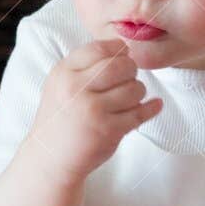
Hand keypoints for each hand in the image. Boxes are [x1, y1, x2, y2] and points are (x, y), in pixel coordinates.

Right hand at [32, 38, 162, 184]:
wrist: (50, 156)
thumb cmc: (60, 118)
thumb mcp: (60, 84)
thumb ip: (85, 66)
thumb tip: (123, 48)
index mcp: (64, 73)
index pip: (100, 48)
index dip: (118, 50)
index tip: (124, 55)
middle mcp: (77, 89)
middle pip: (121, 66)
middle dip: (131, 70)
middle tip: (129, 78)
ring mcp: (93, 110)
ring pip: (134, 89)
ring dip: (138, 93)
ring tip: (129, 99)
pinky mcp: (108, 130)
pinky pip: (140, 112)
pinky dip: (151, 108)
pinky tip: (154, 105)